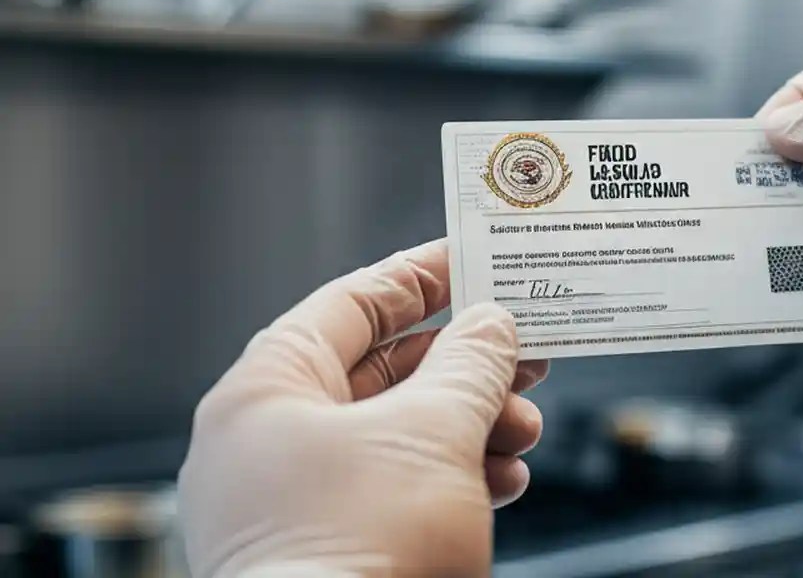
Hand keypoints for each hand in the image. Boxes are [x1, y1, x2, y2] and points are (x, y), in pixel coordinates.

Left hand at [178, 239, 549, 576]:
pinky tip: (502, 481)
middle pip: (381, 372)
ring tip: (523, 430)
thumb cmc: (360, 548)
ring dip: (470, 425)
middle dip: (465, 366)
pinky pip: (392, 490)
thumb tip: (491, 327)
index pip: (351, 303)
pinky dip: (451, 477)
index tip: (477, 263)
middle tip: (527, 353)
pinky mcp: (323, 551)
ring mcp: (290, 501)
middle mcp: (269, 441)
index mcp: (267, 390)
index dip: (420, 277)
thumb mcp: (433, 433)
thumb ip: (469, 365)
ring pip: (395, 436)